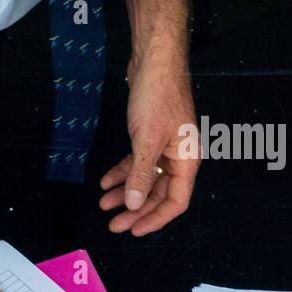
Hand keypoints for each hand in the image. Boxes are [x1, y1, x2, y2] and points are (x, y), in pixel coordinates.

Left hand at [99, 55, 198, 234]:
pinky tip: (106, 181)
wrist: (154, 61)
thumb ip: (141, 174)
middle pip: (159, 193)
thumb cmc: (157, 97)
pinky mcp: (151, 136)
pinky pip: (138, 162)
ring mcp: (165, 147)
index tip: (133, 230)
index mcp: (187, 161)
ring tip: (104, 204)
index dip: (155, 219)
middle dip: (136, 209)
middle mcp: (179, 157)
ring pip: (147, 179)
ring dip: (127, 192)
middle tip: (113, 224)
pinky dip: (123, 172)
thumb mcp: (147, 140)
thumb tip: (135, 204)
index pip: (176, 202)